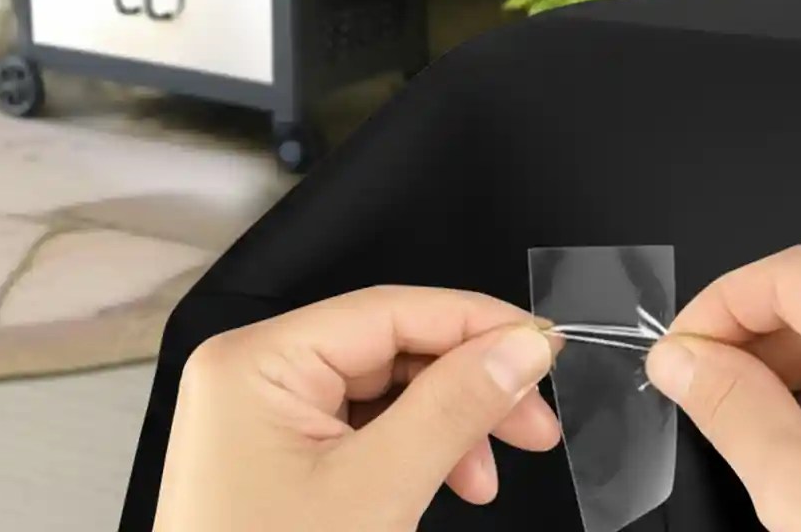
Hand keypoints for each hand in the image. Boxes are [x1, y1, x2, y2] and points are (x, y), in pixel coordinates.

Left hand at [152, 285, 557, 531]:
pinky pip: (363, 430)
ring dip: (448, 429)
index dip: (475, 323)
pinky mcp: (279, 456)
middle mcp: (254, 374)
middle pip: (390, 351)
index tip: (545, 347)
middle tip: (536, 428)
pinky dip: (415, 454)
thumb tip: (523, 345)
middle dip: (468, 389)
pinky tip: (451, 484)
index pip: (387, 311)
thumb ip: (454, 407)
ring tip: (487, 481)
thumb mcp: (378, 490)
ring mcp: (264, 417)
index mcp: (258, 360)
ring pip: (384, 393)